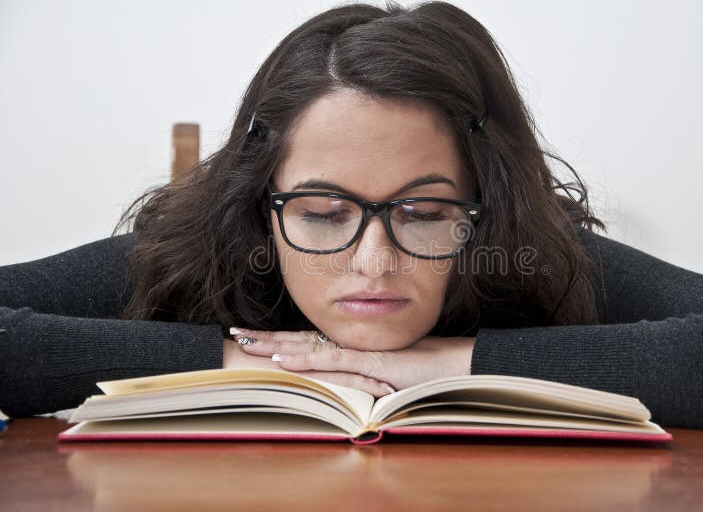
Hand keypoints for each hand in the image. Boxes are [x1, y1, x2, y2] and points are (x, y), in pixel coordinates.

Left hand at [230, 328, 475, 393]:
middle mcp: (351, 345)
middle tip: (237, 333)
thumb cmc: (423, 371)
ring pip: (309, 348)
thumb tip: (341, 381)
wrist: (453, 366)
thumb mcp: (386, 376)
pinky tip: (283, 361)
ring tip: (248, 343)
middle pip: (301, 341)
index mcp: (352, 347)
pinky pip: (332, 362)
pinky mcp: (370, 363)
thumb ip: (363, 375)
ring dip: (276, 346)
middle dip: (267, 338)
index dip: (281, 339)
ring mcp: (360, 352)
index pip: (308, 342)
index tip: (257, 336)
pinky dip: (306, 362)